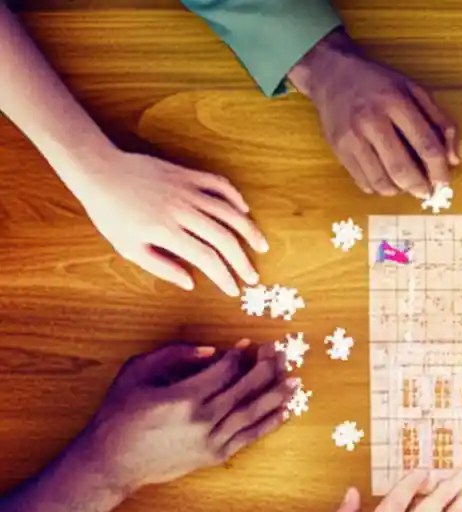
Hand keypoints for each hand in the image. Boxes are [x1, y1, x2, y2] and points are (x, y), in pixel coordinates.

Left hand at [62, 149, 265, 295]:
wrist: (99, 171)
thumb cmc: (110, 214)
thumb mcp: (129, 247)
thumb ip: (161, 267)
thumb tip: (191, 283)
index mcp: (166, 231)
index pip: (206, 258)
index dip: (224, 276)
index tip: (233, 289)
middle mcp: (181, 210)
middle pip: (223, 238)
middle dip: (242, 261)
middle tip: (252, 277)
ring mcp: (187, 190)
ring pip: (228, 211)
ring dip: (249, 231)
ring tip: (261, 246)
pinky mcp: (187, 174)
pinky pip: (219, 184)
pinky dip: (235, 197)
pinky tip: (244, 211)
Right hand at [75, 341, 292, 490]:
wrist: (113, 462)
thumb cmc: (120, 414)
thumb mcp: (136, 373)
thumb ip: (173, 355)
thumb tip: (211, 350)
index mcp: (184, 397)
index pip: (226, 370)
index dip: (241, 355)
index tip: (250, 345)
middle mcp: (203, 420)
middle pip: (245, 389)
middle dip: (266, 368)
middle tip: (280, 353)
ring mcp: (212, 441)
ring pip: (253, 413)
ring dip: (276, 394)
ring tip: (294, 380)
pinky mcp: (215, 456)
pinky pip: (250, 437)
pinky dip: (269, 423)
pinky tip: (284, 410)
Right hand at [289, 30, 459, 196]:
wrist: (331, 74)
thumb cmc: (379, 84)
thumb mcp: (415, 91)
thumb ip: (440, 122)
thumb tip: (454, 159)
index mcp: (395, 102)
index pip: (425, 145)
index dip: (439, 170)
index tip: (445, 182)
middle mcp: (371, 121)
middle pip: (402, 169)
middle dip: (420, 187)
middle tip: (427, 192)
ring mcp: (351, 138)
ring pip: (381, 182)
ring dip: (400, 190)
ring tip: (407, 185)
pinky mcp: (338, 150)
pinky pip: (364, 182)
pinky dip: (380, 188)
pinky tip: (387, 179)